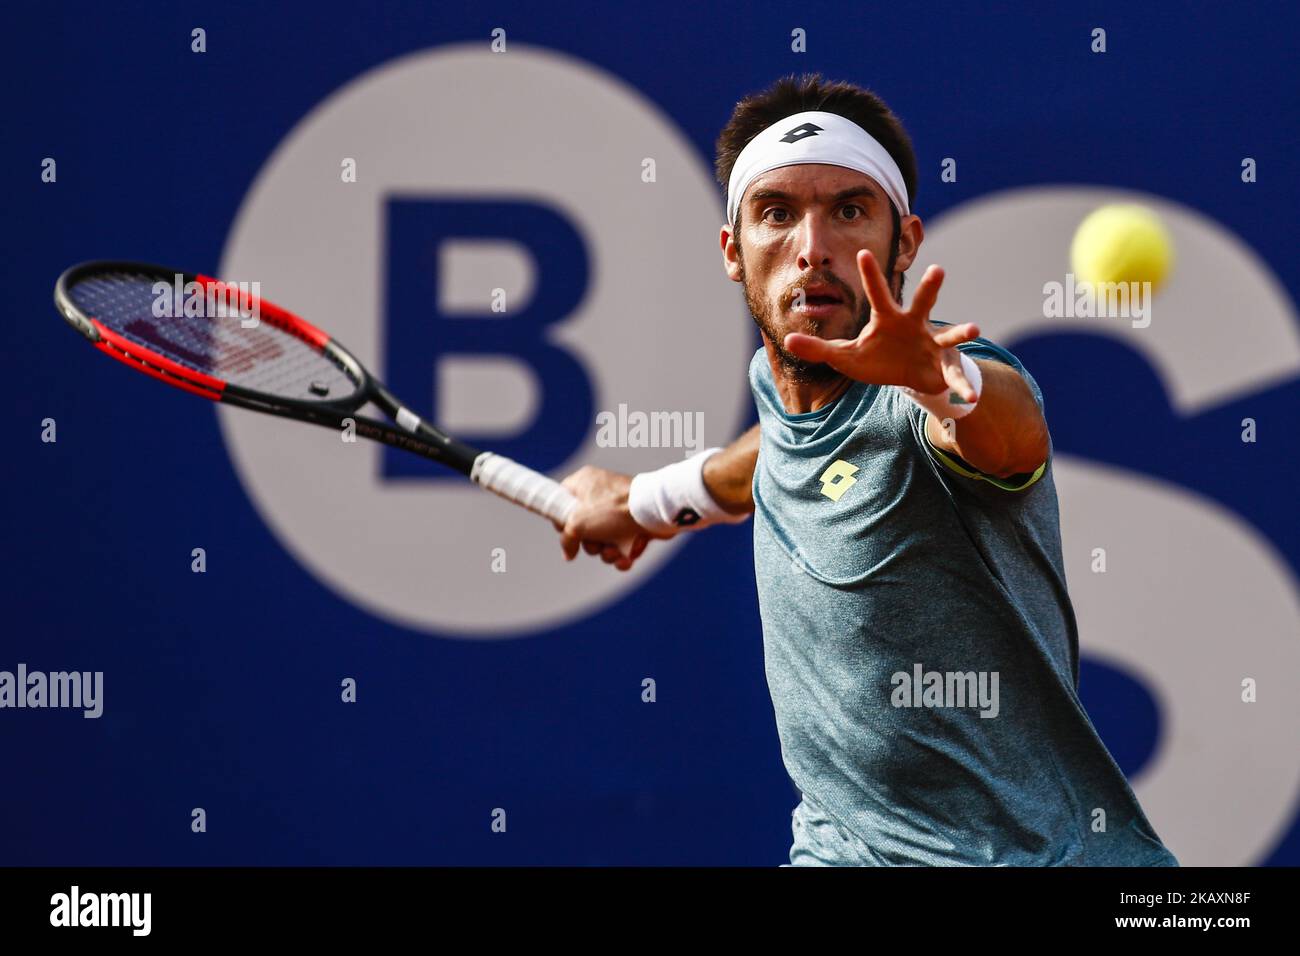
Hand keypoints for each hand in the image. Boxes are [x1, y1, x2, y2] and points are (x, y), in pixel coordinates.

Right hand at [551, 465, 665, 570]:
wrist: (654, 512)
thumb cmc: (613, 509)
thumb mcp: (578, 523)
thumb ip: (566, 539)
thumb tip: (568, 554)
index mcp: (584, 483)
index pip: (562, 499)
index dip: (562, 518)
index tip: (566, 530)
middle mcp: (600, 495)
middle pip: (583, 528)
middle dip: (591, 544)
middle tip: (597, 544)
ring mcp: (619, 510)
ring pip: (604, 540)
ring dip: (608, 553)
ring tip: (616, 552)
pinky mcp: (635, 524)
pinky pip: (622, 545)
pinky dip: (624, 555)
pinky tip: (627, 558)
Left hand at [784, 251, 981, 399]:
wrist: (909, 376)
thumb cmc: (877, 359)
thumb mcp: (846, 356)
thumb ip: (818, 350)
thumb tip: (787, 340)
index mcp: (888, 319)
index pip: (878, 293)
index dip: (871, 274)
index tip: (864, 252)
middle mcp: (914, 325)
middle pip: (922, 303)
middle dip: (930, 289)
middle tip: (938, 270)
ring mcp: (933, 343)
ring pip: (947, 334)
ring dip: (960, 331)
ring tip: (974, 328)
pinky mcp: (945, 366)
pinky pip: (955, 376)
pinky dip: (962, 386)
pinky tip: (970, 397)